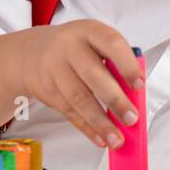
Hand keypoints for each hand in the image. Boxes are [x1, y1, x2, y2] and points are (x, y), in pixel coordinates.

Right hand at [11, 20, 143, 149]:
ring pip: (79, 98)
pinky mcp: (45, 89)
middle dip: (115, 100)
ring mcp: (54, 68)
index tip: (139, 85)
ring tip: (117, 138)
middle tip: (132, 119)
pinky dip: (86, 128)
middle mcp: (69, 47)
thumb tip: (134, 98)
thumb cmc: (74, 48)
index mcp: (89, 31)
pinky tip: (100, 138)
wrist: (30, 52)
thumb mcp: (93, 43)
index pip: (111, 44)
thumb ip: (114, 64)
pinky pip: (68, 111)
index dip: (126, 64)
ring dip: (100, 122)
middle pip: (93, 75)